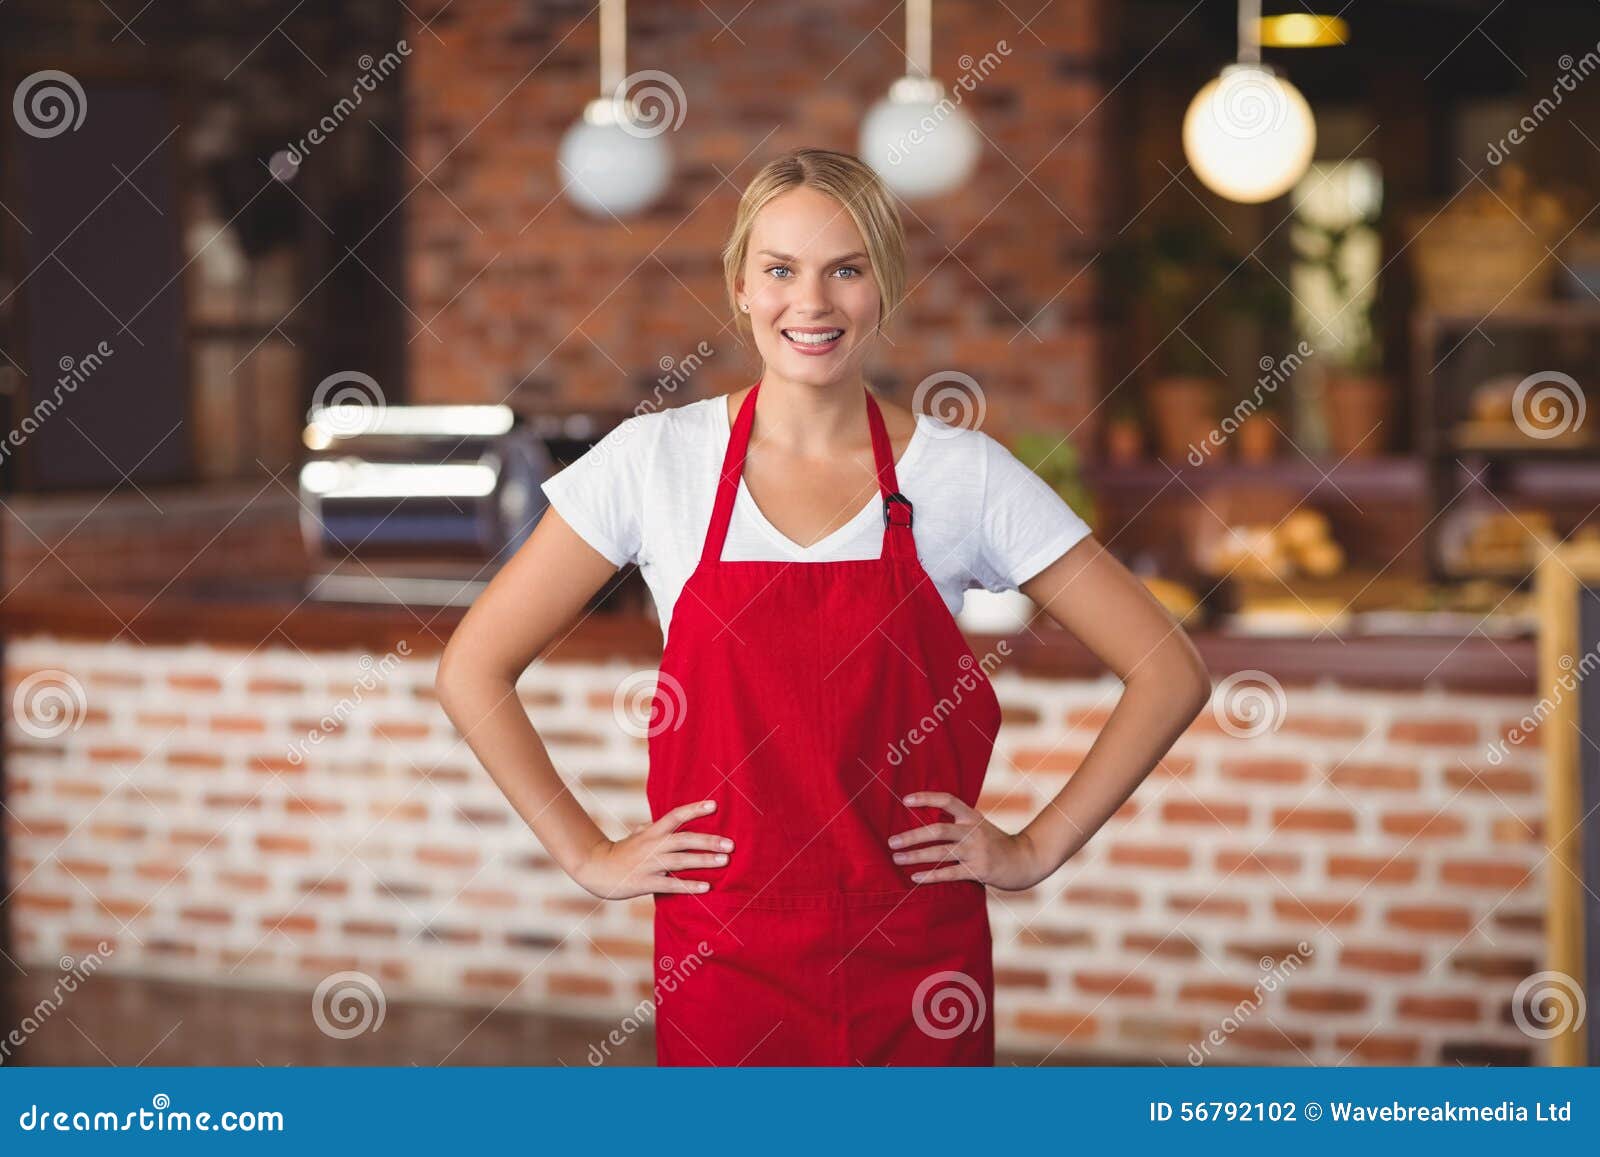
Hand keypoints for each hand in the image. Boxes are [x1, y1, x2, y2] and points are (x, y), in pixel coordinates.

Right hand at [571, 799, 732, 899]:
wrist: (596, 869)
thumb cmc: (620, 852)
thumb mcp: (637, 835)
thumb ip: (654, 828)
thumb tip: (668, 820)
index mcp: (652, 832)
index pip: (676, 815)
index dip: (694, 809)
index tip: (715, 805)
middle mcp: (652, 845)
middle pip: (684, 839)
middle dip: (708, 841)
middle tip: (731, 843)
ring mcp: (649, 864)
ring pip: (681, 861)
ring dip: (704, 861)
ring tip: (725, 861)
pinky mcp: (645, 883)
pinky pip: (671, 885)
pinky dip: (689, 886)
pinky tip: (706, 887)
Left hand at [887, 791, 1050, 890]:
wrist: (1025, 860)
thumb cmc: (996, 843)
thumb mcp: (979, 826)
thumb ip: (958, 824)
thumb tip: (924, 826)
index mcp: (972, 816)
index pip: (947, 800)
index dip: (927, 798)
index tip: (906, 800)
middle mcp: (973, 831)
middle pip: (938, 830)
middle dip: (912, 836)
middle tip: (891, 841)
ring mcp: (976, 851)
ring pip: (940, 853)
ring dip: (916, 855)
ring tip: (897, 858)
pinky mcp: (979, 871)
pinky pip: (950, 873)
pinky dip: (931, 875)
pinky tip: (915, 877)